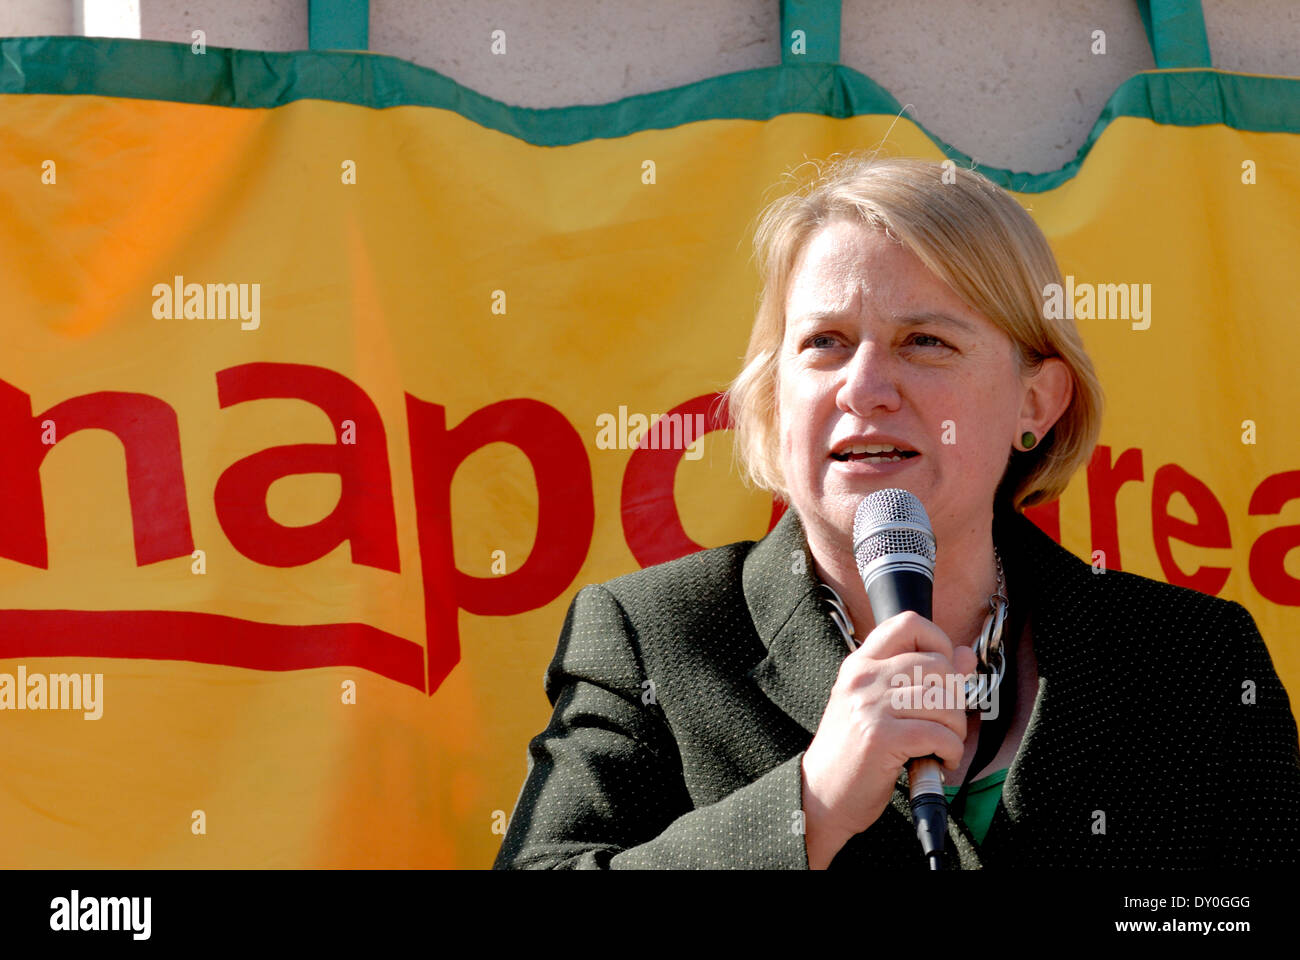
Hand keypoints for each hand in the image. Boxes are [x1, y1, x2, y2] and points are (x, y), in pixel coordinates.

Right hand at [800, 611, 976, 867]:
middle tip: (945, 722)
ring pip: (944, 701)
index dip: (939, 642)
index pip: (908, 623)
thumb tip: (965, 655)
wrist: (818, 796)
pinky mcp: (881, 738)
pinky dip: (951, 751)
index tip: (944, 672)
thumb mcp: (878, 705)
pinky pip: (939, 734)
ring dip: (955, 730)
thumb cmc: (851, 753)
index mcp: (860, 664)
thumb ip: (920, 677)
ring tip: (942, 745)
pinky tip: (940, 760)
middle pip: (937, 665)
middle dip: (955, 698)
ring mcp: (870, 706)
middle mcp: (863, 678)